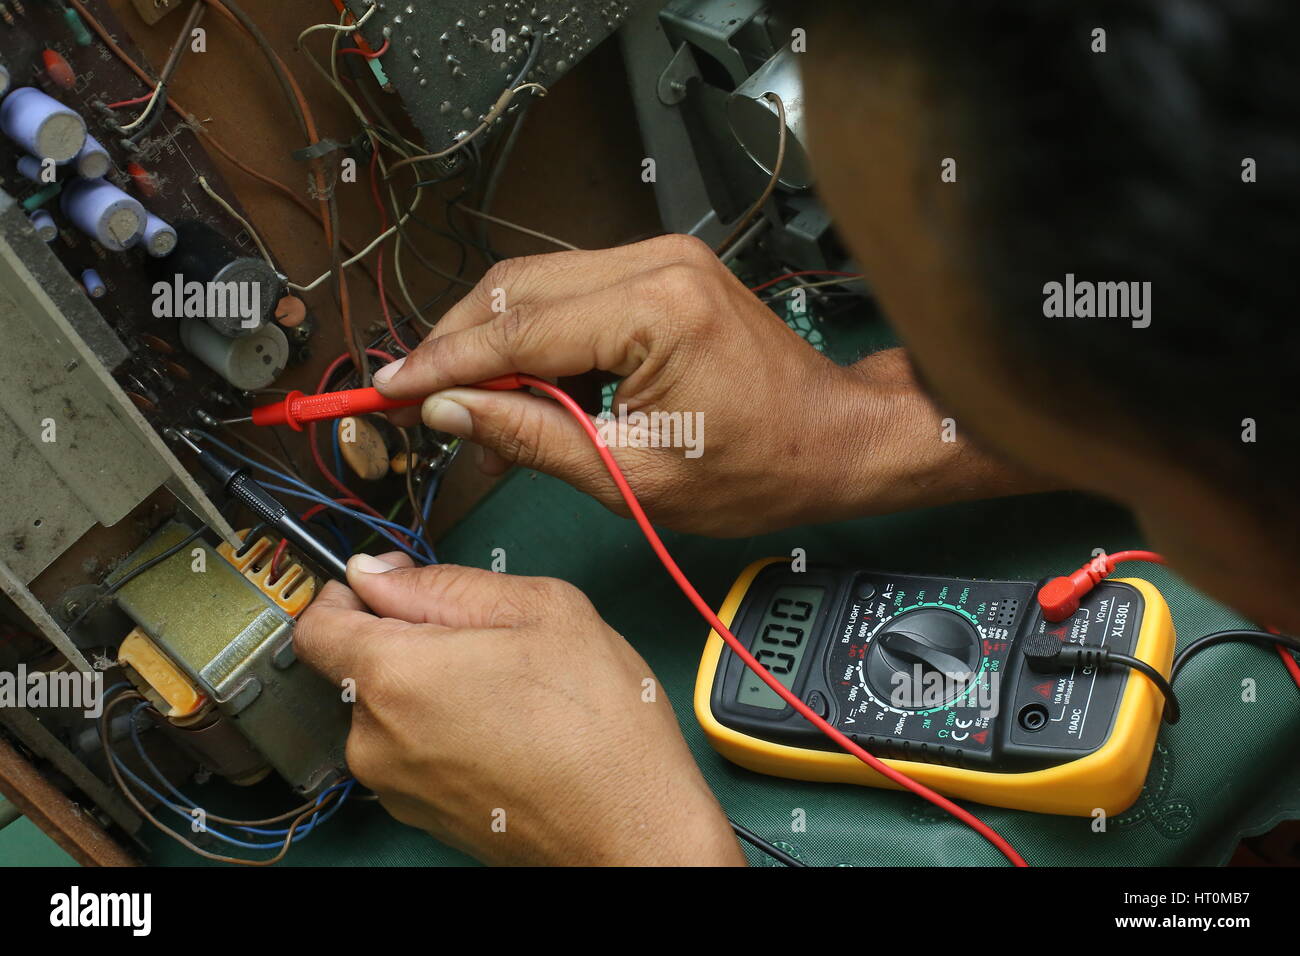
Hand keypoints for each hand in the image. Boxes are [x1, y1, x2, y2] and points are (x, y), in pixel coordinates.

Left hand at [294, 552, 745, 866]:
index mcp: (395, 676)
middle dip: (408, 640)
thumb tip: (378, 573)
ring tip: (506, 690)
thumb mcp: (542, 610)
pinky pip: (410, 751)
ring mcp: (395, 785)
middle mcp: (376, 739)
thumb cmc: (601, 723)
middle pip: (357, 667)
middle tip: (483, 640)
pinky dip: (442, 730)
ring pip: (388, 709)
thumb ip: (445, 584)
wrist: (633, 829)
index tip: (389, 588)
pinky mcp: (419, 816)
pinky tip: (504, 729)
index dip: (347, 596)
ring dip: (428, 688)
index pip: (316, 625)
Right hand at [375, 234, 1037, 536]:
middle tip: (411, 398)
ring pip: (536, 281)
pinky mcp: (663, 269)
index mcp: (655, 309)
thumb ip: (534, 438)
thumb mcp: (637, 477)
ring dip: (488, 334)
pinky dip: (531, 330)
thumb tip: (451, 412)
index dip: (442, 363)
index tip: (388, 393)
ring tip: (455, 396)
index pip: (517, 328)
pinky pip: (571, 289)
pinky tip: (513, 376)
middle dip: (454, 342)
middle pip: (515, 287)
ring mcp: (661, 257)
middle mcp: (655, 263)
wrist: (839, 439)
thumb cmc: (763, 470)